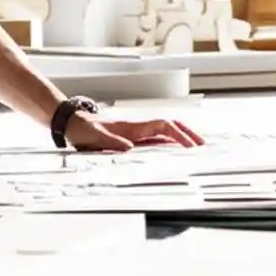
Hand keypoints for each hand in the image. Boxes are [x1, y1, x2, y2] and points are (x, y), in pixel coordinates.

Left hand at [64, 112, 205, 151]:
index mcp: (133, 127)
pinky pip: (156, 138)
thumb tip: (129, 149)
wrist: (72, 123)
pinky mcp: (131, 137)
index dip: (179, 135)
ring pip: (165, 131)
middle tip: (203, 145)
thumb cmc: (83, 130)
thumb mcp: (95, 138)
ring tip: (195, 148)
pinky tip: (173, 151)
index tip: (191, 146)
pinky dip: (169, 143)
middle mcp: (138, 127)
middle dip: (188, 134)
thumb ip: (111, 143)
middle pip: (170, 126)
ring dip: (181, 138)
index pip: (163, 126)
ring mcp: (136, 132)